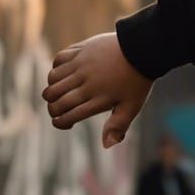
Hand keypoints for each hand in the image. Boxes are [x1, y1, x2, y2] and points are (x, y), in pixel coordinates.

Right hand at [43, 32, 152, 148]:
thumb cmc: (137, 82)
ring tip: (58, 94)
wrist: (142, 49)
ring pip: (52, 80)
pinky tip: (63, 74)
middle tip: (57, 111)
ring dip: (51, 89)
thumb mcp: (131, 107)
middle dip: (52, 109)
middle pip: (56, 100)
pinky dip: (56, 69)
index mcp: (97, 99)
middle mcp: (86, 83)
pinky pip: (58, 60)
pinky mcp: (80, 50)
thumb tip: (106, 145)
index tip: (61, 123)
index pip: (69, 115)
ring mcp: (81, 65)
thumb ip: (118, 126)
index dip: (60, 123)